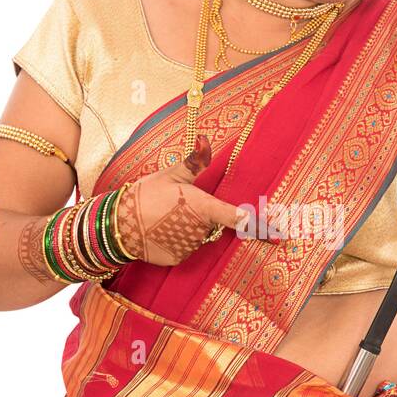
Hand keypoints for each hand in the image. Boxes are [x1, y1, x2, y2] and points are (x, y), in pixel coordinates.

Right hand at [115, 135, 257, 266]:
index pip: (239, 217)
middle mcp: (200, 230)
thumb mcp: (171, 174)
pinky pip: (184, 249)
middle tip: (175, 205)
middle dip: (202, 216)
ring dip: (187, 228)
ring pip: (198, 237)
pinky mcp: (177, 259)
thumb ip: (195, 160)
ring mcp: (189, 247)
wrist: (117, 224)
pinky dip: (175, 241)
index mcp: (203, 207)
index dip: (261, 226)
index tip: (279, 233)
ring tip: (164, 217)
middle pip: (213, 224)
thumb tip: (205, 137)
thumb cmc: (146, 194)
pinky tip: (160, 231)